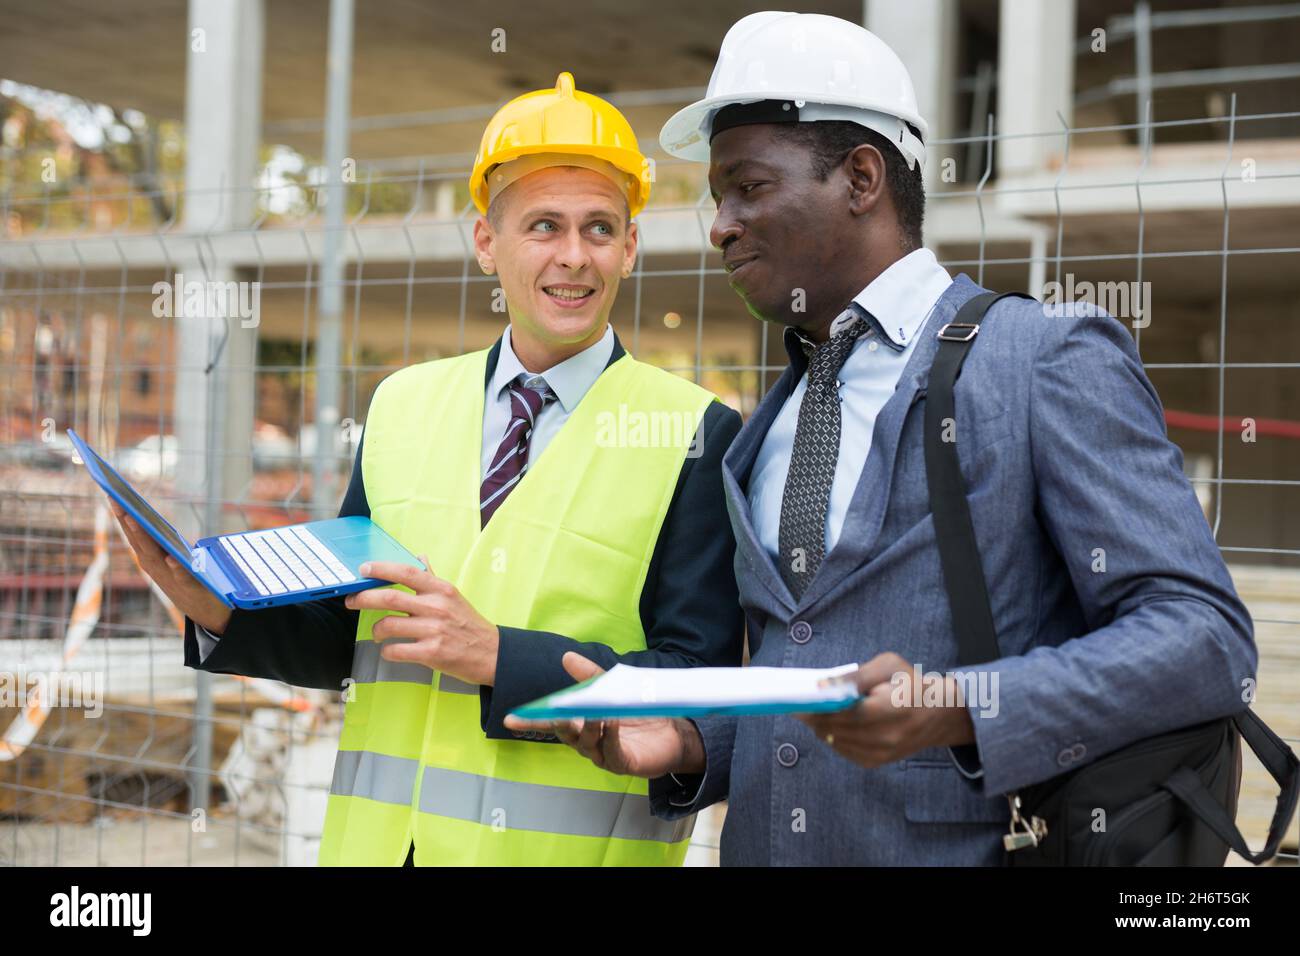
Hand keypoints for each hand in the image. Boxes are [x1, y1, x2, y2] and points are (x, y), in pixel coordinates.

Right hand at [107, 499, 232, 634]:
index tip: (111, 492)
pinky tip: (170, 556)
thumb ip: (160, 539)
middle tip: (116, 498)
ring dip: (143, 537)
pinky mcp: (189, 587)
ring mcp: (169, 577)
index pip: (133, 532)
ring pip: (153, 555)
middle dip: (126, 519)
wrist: (206, 610)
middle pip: (138, 540)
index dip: (122, 514)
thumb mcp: (169, 556)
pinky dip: (175, 566)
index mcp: (150, 556)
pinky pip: (181, 575)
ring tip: (133, 518)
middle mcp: (154, 566)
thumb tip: (149, 514)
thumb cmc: (186, 577)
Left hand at [344, 559, 499, 686]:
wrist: (492, 654)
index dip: (381, 568)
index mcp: (442, 589)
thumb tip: (420, 556)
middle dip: (363, 598)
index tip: (364, 569)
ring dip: (375, 630)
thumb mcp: (454, 596)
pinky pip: (395, 650)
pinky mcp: (431, 653)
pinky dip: (387, 651)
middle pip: (389, 598)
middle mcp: (437, 607)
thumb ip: (433, 578)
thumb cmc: (469, 625)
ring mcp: (434, 630)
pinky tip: (390, 650)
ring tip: (377, 633)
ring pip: (388, 625)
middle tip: (351, 601)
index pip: (407, 572)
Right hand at [504, 653, 705, 777]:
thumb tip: (566, 657)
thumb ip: (591, 676)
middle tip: (553, 713)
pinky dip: (610, 734)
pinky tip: (611, 721)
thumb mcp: (614, 688)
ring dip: (589, 725)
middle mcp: (588, 743)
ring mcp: (604, 755)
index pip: (552, 722)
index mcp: (581, 725)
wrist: (674, 732)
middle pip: (566, 734)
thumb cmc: (639, 713)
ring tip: (594, 712)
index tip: (511, 718)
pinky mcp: (623, 763)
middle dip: (557, 723)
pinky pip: (612, 750)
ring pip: (588, 742)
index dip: (531, 720)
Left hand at [796, 652, 975, 768]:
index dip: (820, 706)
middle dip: (815, 716)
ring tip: (812, 711)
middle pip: (837, 728)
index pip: (847, 712)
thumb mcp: (888, 666)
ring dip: (821, 726)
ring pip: (836, 741)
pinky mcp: (877, 762)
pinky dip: (833, 736)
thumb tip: (823, 685)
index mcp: (893, 709)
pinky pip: (843, 750)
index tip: (799, 698)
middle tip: (798, 703)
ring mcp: (882, 753)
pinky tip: (831, 723)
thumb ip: (856, 675)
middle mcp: (888, 736)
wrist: (937, 714)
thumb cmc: (909, 683)